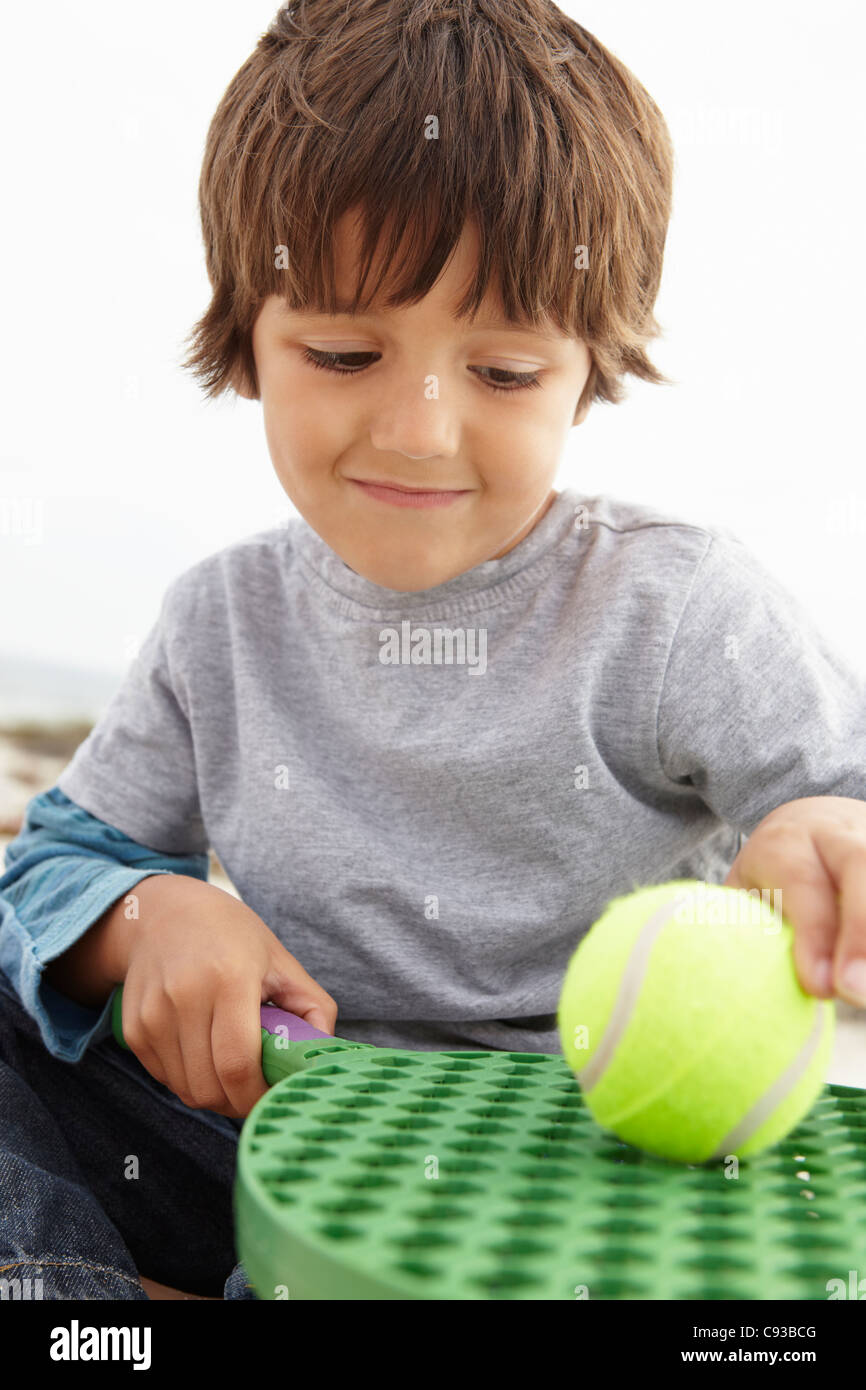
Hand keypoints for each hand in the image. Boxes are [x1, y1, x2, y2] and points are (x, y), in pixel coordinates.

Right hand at [118, 875, 337, 1117]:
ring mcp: (153, 1015)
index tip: (274, 1097)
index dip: (257, 1096)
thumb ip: (314, 1010)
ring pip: (187, 1090)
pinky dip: (190, 1080)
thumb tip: (321, 1060)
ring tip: (233, 1072)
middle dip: (239, 1103)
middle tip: (257, 1090)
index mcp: (229, 979)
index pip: (238, 1065)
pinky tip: (205, 1054)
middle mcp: (185, 997)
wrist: (164, 914)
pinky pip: (166, 1078)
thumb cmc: (232, 937)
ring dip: (215, 1095)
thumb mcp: (282, 961)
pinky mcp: (133, 1028)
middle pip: (210, 1087)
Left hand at [723, 796, 865, 1005]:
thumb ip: (738, 924)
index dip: (814, 933)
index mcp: (788, 841)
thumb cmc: (773, 875)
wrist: (817, 821)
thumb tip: (714, 988)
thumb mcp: (748, 890)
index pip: (803, 881)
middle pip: (860, 865)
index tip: (820, 987)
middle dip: (860, 930)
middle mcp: (841, 833)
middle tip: (856, 991)